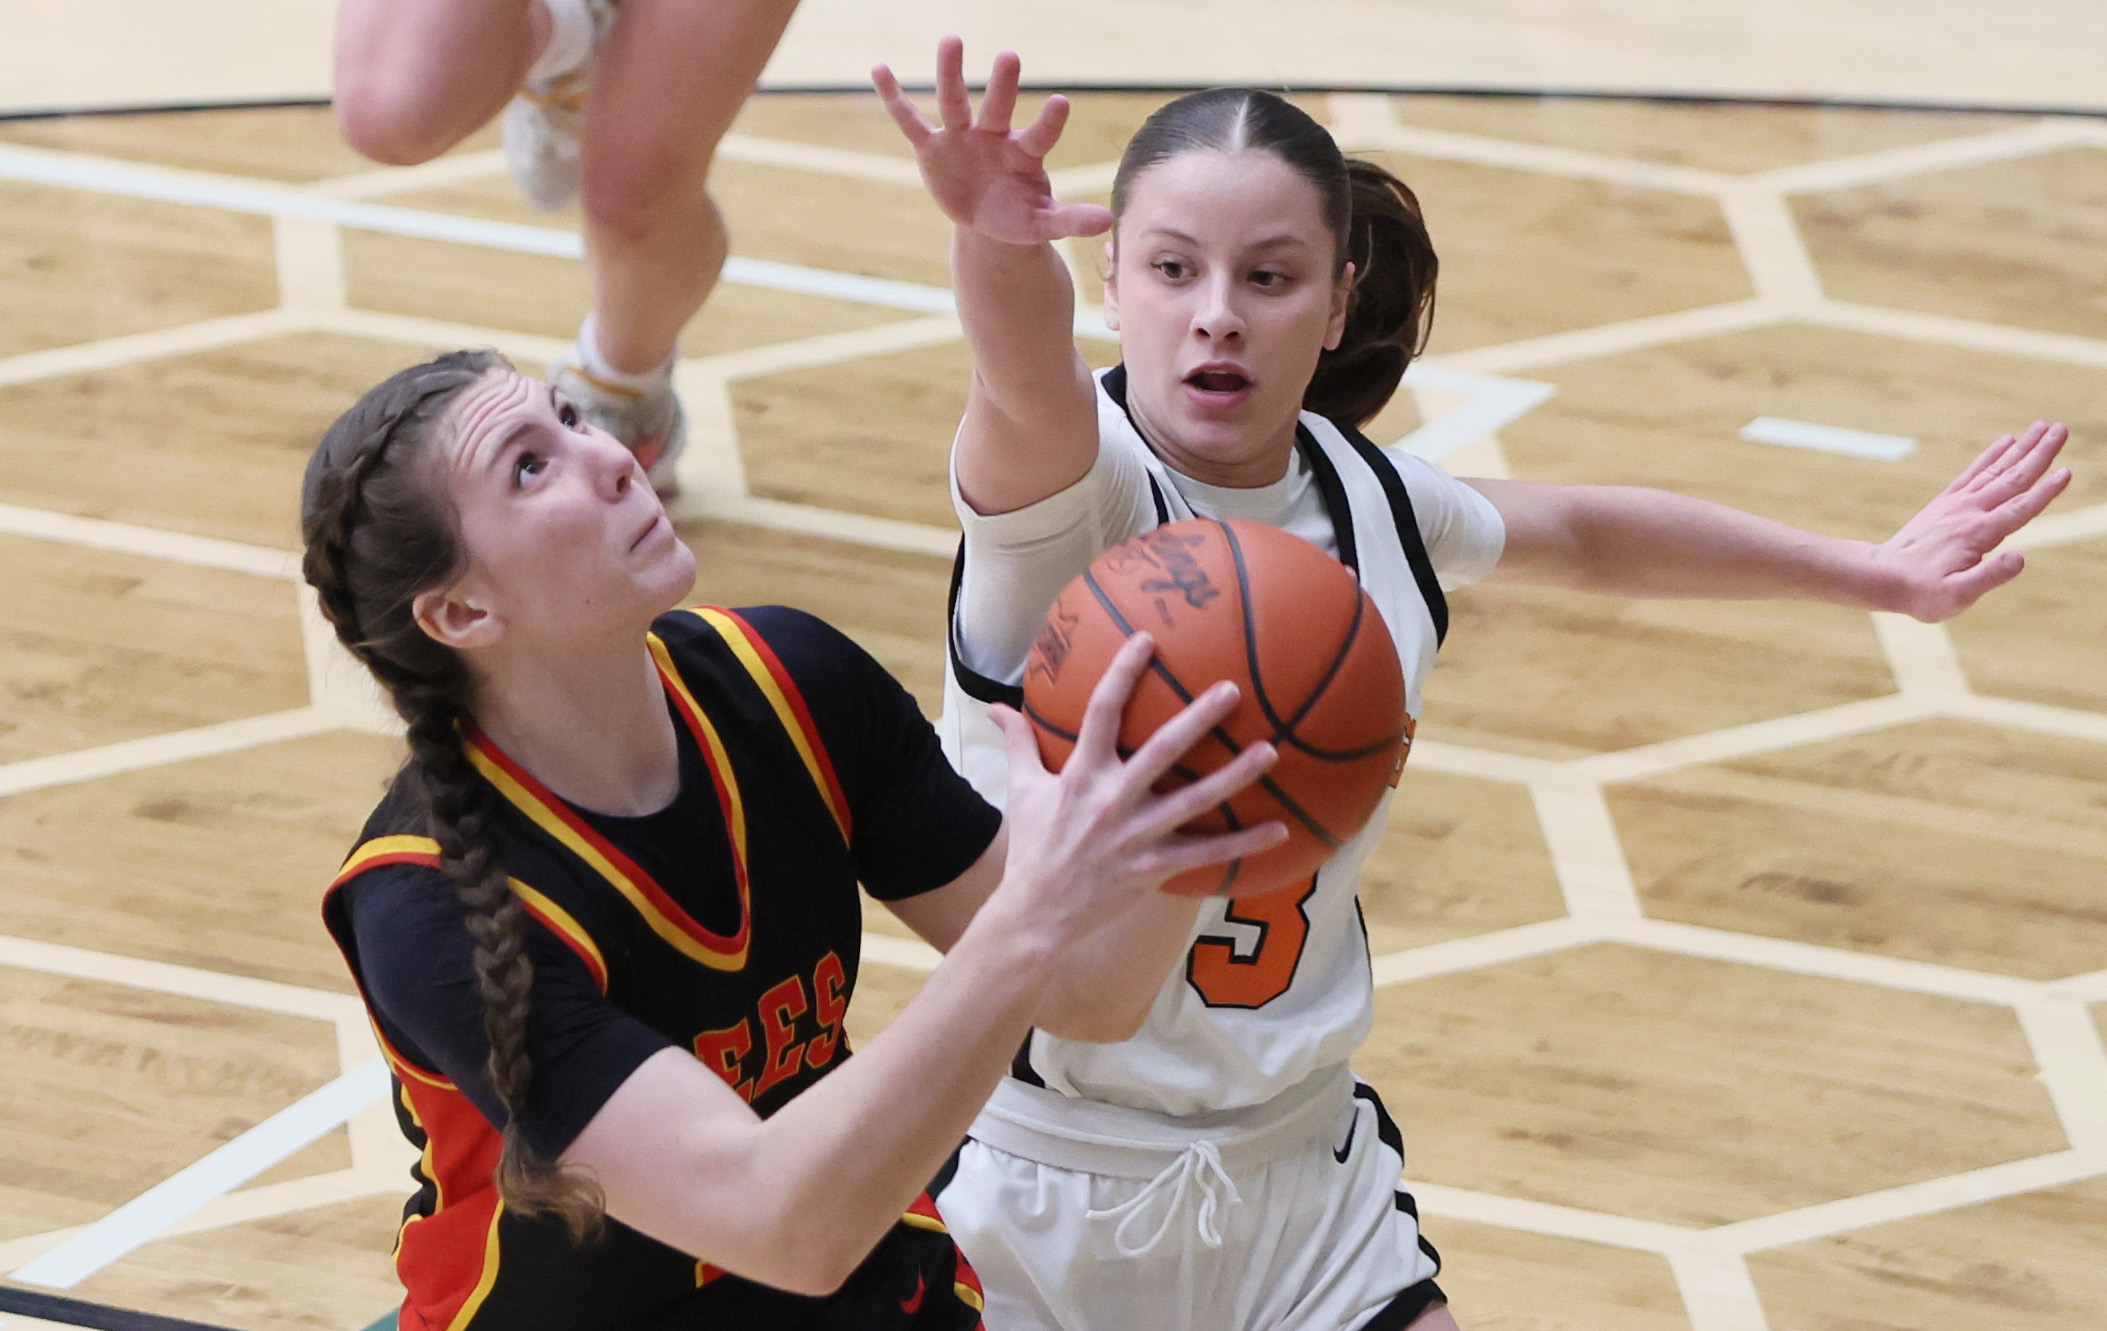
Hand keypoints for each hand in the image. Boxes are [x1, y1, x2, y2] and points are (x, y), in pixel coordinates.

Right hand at [872, 37, 1112, 245]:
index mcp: (1023, 155)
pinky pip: (910, 121)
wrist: (987, 219)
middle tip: (1010, 56)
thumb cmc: (1019, 215)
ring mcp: (962, 137)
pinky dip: (894, 98)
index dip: (1049, 122)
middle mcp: (993, 137)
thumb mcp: (1042, 224)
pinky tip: (879, 69)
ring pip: (956, 102)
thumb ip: (1071, 219)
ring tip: (952, 39)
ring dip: (952, 73)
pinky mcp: (932, 146)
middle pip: (998, 108)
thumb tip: (1109, 221)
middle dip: (1003, 86)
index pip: (1039, 136)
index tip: (1060, 102)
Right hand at [991, 633, 1285, 941]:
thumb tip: (995, 707)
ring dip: (1235, 776)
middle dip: (1198, 719)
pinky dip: (1244, 844)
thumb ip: (1018, 743)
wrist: (1036, 914)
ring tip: (1271, 750)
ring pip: (1194, 801)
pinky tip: (1281, 830)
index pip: (1100, 712)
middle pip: (1161, 752)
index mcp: (1080, 775)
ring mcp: (1136, 837)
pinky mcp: (1154, 870)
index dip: (1123, 673)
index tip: (1147, 639)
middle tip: (1232, 689)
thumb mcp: (1022, 790)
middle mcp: (1111, 801)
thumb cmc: (1033, 847)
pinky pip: (1206, 854)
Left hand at [1872, 421, 2071, 620]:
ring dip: (2023, 447)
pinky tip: (2007, 441)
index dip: (2046, 491)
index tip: (2067, 471)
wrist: (1880, 576)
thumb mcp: (1957, 595)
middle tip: (2062, 428)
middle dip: (2040, 454)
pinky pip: (1974, 472)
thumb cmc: (1921, 592)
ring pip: (1997, 470)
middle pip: (2013, 478)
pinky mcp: (1946, 502)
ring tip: (2043, 426)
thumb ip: (1989, 577)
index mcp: (1978, 533)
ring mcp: (1956, 504)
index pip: (2020, 508)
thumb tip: (2019, 558)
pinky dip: (1992, 455)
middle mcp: (1969, 511)